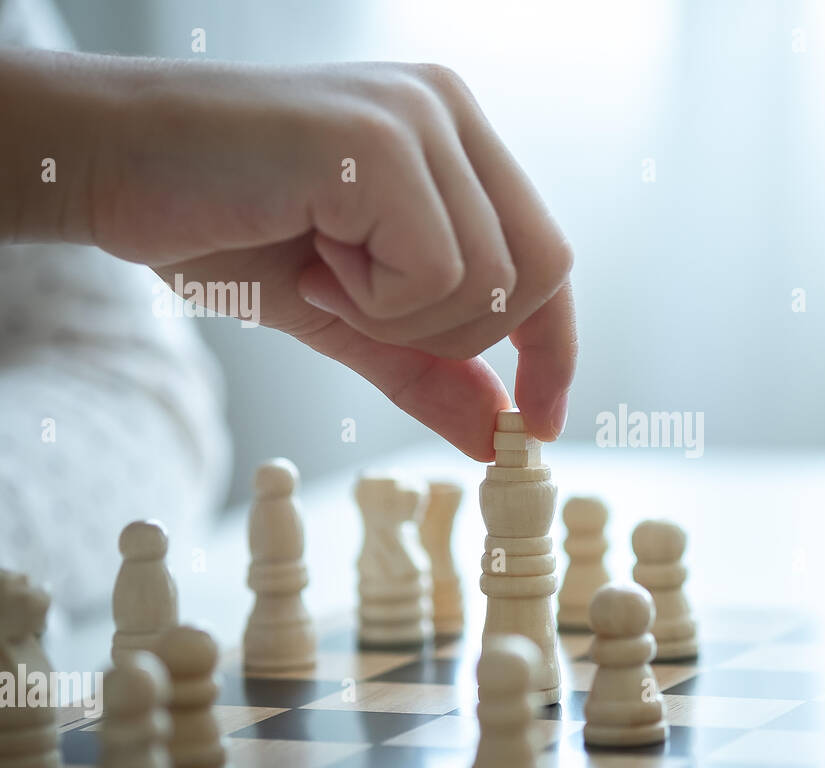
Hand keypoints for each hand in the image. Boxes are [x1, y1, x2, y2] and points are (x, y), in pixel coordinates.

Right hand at [4, 53, 575, 458]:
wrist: (110, 170)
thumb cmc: (224, 226)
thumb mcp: (349, 317)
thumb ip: (432, 369)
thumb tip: (502, 435)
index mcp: (457, 140)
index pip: (547, 259)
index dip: (553, 349)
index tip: (539, 422)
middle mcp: (452, 113)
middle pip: (538, 274)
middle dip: (457, 334)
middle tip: (359, 306)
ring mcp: (421, 118)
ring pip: (488, 282)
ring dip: (399, 315)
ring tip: (321, 267)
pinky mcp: (383, 139)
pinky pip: (435, 270)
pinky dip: (370, 297)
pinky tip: (310, 252)